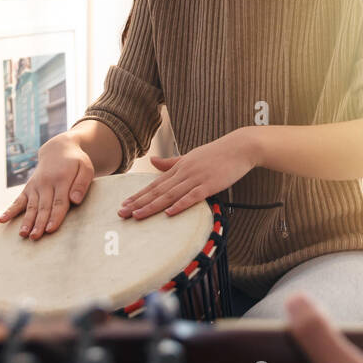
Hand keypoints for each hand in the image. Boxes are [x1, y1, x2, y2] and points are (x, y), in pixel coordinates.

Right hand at [0, 133, 94, 239]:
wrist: (58, 149)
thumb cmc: (76, 162)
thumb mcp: (86, 168)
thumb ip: (82, 184)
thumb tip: (75, 200)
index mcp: (62, 179)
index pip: (59, 201)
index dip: (55, 216)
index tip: (50, 229)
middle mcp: (46, 183)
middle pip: (43, 206)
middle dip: (39, 223)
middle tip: (35, 237)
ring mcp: (35, 186)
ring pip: (31, 206)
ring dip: (26, 221)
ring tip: (23, 234)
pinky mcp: (28, 188)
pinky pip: (18, 200)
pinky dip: (10, 210)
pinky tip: (1, 219)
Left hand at [118, 128, 258, 219]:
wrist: (240, 147)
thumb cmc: (218, 153)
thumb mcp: (191, 155)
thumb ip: (172, 161)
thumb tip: (153, 161)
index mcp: (179, 167)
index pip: (154, 183)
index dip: (138, 194)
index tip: (123, 203)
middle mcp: (184, 172)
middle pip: (157, 190)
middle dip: (138, 202)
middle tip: (121, 213)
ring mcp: (196, 178)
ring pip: (170, 194)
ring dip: (152, 206)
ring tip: (137, 215)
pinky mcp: (210, 184)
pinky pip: (192, 197)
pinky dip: (180, 205)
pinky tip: (169, 213)